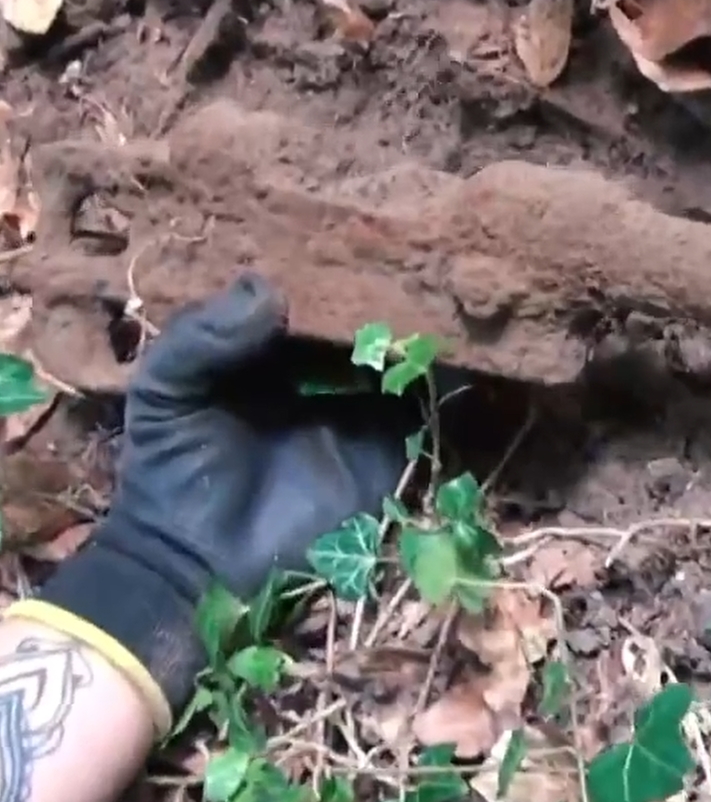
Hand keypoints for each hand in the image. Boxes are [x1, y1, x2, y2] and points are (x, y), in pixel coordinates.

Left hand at [31, 273, 408, 720]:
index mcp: (272, 355)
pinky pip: (426, 416)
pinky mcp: (389, 456)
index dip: (333, 273)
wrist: (196, 563)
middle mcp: (323, 379)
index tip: (358, 238)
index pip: (312, 303)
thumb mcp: (166, 390)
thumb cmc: (171, 473)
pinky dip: (443, 388)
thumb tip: (271, 288)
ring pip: (404, 364)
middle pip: (367, 327)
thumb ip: (204, 336)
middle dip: (389, 299)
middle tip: (414, 260)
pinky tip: (452, 356)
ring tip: (441, 298)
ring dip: (422, 337)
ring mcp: (361, 417)